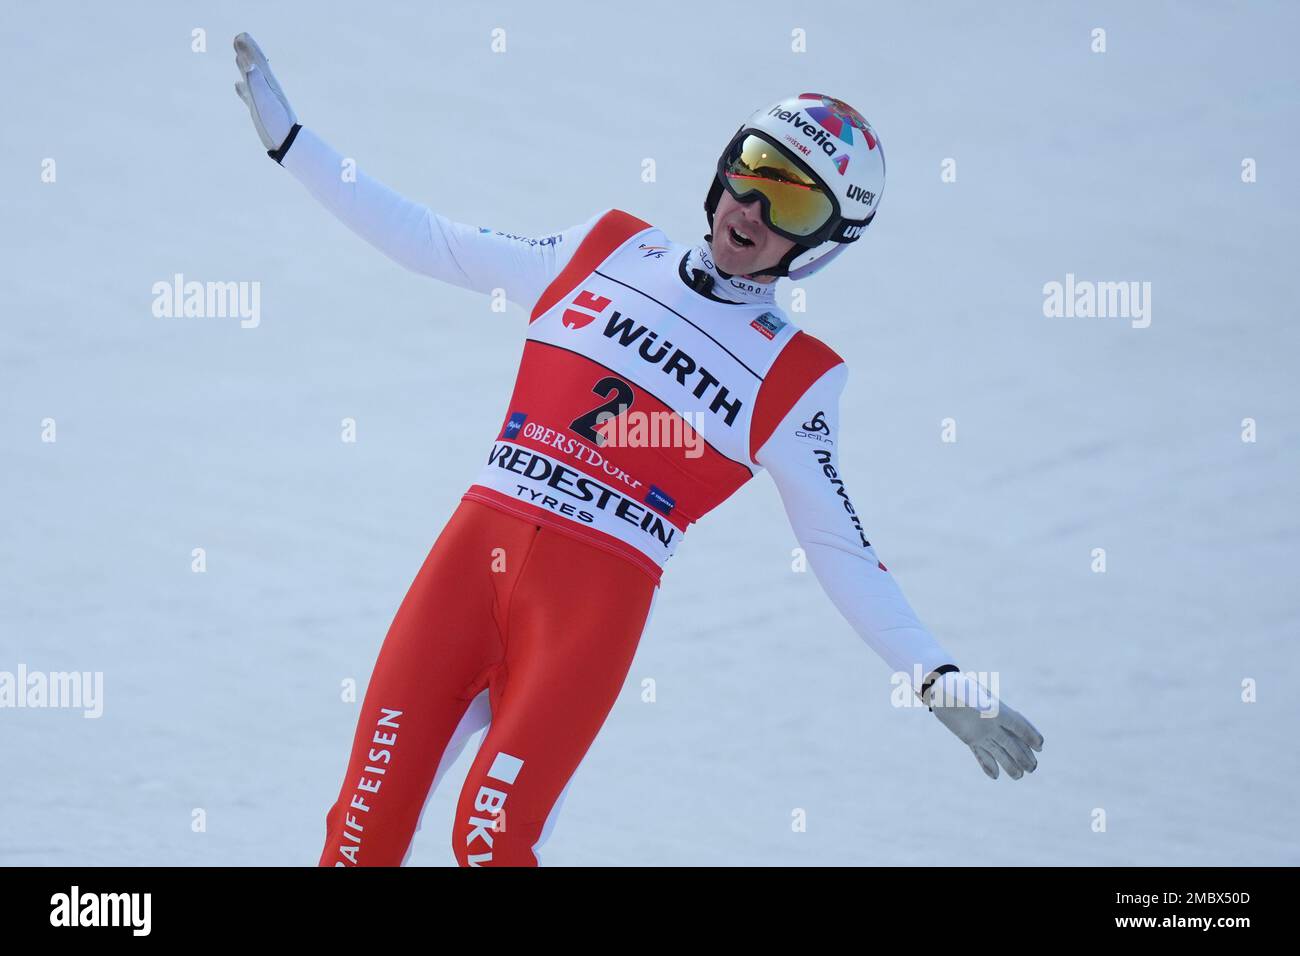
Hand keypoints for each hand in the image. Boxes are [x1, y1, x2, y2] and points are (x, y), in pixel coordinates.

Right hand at [232, 33, 297, 152]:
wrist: (288, 142)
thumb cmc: (277, 122)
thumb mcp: (265, 101)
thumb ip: (256, 82)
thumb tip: (248, 64)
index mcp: (267, 83)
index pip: (257, 61)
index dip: (249, 48)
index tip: (241, 35)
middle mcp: (265, 88)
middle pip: (254, 66)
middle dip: (246, 52)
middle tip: (239, 38)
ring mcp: (261, 98)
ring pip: (251, 78)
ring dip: (244, 66)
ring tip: (238, 57)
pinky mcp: (259, 109)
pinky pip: (248, 94)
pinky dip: (242, 88)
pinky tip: (237, 86)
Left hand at [928, 671, 1043, 779]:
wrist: (941, 692)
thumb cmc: (956, 689)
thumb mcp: (966, 694)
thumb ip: (977, 702)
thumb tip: (985, 709)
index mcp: (996, 710)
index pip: (1017, 723)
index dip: (1029, 734)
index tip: (1040, 745)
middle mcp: (992, 723)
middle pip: (1013, 742)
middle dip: (1024, 755)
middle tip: (1032, 768)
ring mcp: (983, 732)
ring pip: (999, 751)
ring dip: (1009, 763)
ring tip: (1018, 776)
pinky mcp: (971, 738)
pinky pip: (982, 753)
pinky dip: (987, 764)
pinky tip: (994, 775)